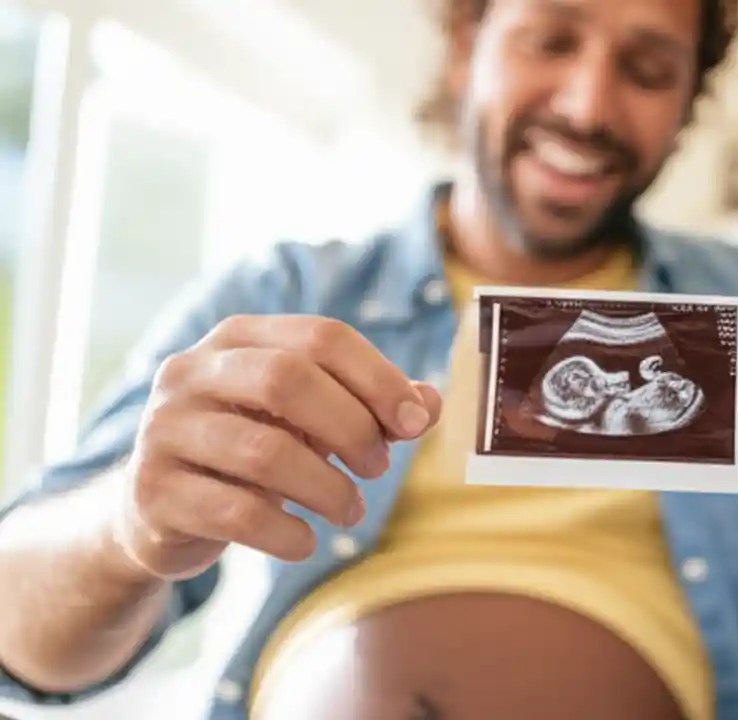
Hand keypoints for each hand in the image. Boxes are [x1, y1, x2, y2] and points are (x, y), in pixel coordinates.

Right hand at [113, 315, 442, 579]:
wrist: (158, 508)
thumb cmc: (254, 448)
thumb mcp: (314, 419)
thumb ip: (375, 407)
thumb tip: (430, 405)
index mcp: (239, 338)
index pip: (322, 337)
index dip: (379, 378)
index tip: (416, 423)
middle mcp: (191, 372)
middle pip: (288, 380)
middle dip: (352, 427)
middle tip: (379, 466)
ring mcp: (164, 430)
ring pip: (265, 453)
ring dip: (328, 489)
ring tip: (351, 509)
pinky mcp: (153, 492)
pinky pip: (236, 513)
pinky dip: (288, 533)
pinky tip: (306, 541)